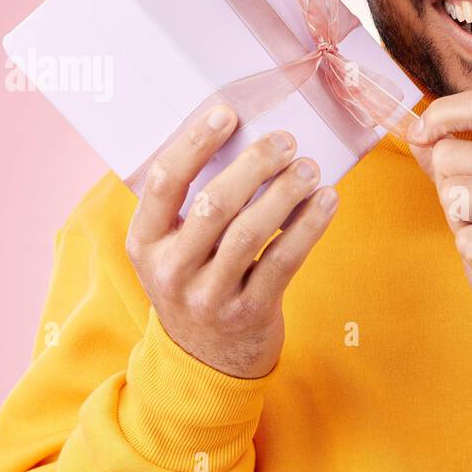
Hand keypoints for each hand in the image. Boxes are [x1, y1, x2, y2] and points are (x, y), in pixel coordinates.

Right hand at [124, 105, 338, 377]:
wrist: (206, 358)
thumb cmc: (196, 279)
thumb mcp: (174, 247)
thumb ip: (192, 203)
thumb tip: (244, 135)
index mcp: (144, 242)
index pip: (164, 182)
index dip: (194, 143)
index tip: (226, 112)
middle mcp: (170, 270)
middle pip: (214, 205)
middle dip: (254, 165)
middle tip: (285, 140)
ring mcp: (209, 296)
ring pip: (250, 233)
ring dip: (286, 193)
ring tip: (310, 168)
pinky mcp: (249, 313)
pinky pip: (283, 262)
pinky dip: (308, 227)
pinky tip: (327, 201)